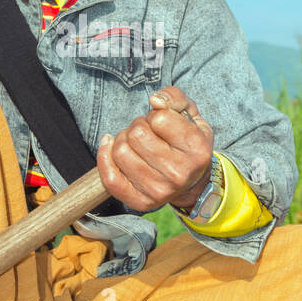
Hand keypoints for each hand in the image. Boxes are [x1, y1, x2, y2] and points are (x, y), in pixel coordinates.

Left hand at [97, 85, 213, 212]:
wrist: (192, 181)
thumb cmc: (187, 142)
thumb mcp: (190, 114)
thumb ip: (175, 98)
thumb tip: (155, 100)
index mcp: (197, 149)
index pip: (159, 118)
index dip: (156, 115)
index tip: (162, 123)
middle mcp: (179, 173)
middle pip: (136, 134)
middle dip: (138, 126)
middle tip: (148, 134)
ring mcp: (159, 191)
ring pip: (120, 152)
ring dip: (123, 141)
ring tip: (136, 144)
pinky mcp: (141, 202)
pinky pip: (110, 178)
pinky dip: (104, 157)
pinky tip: (110, 147)